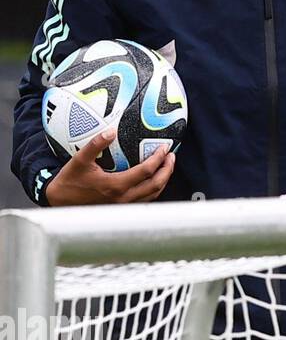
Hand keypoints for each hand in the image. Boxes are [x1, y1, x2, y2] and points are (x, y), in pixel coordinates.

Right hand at [44, 129, 174, 205]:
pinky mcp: (122, 209)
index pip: (146, 172)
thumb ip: (95, 145)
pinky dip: (154, 189)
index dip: (158, 159)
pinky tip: (153, 179)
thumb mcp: (79, 161)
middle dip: (168, 170)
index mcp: (115, 186)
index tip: (164, 148)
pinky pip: (145, 200)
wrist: (59, 203)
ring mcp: (124, 206)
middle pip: (156, 185)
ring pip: (153, 194)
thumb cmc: (69, 182)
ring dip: (163, 180)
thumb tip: (111, 130)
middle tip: (171, 156)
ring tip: (167, 166)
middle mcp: (123, 198)